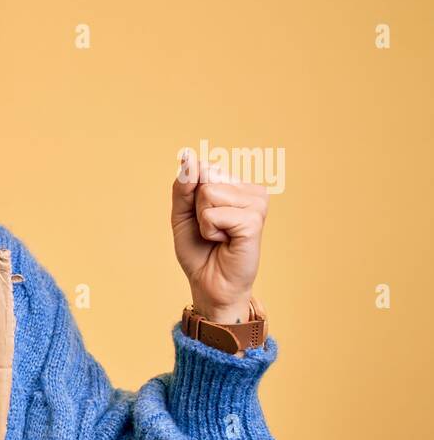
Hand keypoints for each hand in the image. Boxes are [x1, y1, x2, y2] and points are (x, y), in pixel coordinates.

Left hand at [171, 149, 268, 323]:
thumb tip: (189, 156)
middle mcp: (252, 189)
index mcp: (237, 184)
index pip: (202, 167)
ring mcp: (257, 204)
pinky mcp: (254, 220)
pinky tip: (224, 242)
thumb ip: (184, 185)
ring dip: (203, 221)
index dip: (190, 196)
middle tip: (210, 229)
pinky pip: (213, 214)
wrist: (209, 283)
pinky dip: (209, 231)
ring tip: (218, 236)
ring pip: (208, 194)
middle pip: (205, 177)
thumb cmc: (199, 249)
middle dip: (196, 207)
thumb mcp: (182, 213)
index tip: (202, 217)